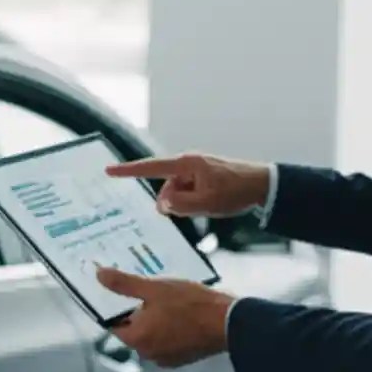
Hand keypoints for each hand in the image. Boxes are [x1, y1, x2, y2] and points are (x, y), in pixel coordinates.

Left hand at [96, 266, 234, 367]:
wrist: (229, 323)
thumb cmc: (191, 305)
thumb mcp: (155, 288)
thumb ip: (125, 284)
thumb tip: (99, 275)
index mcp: (137, 339)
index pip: (113, 323)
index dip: (113, 305)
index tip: (118, 289)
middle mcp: (148, 353)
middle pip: (133, 328)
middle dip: (137, 309)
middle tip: (145, 287)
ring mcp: (166, 357)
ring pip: (152, 333)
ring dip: (155, 317)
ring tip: (165, 295)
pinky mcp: (183, 357)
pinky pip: (167, 339)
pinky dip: (169, 326)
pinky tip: (180, 309)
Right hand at [106, 153, 269, 217]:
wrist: (262, 184)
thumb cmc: (235, 190)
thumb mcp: (205, 203)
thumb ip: (179, 205)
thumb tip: (162, 204)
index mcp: (186, 164)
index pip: (150, 167)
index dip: (127, 171)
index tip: (108, 171)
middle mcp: (188, 164)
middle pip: (166, 188)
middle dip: (175, 202)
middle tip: (199, 207)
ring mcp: (196, 170)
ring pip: (178, 193)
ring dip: (188, 204)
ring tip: (211, 205)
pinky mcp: (203, 177)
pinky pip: (189, 193)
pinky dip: (195, 201)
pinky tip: (212, 204)